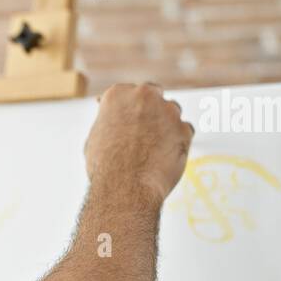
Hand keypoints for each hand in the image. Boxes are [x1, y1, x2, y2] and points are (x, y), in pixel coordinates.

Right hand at [83, 82, 192, 204]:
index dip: (129, 108)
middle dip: (150, 108)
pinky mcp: (185, 129)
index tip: (128, 120)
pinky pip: (184, 132)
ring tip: (153, 150)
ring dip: (166, 125)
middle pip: (153, 95)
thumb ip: (108, 123)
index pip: (127, 92)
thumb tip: (109, 121)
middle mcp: (144, 95)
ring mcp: (168, 111)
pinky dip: (178, 142)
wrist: (125, 188)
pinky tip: (164, 157)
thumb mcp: (95, 138)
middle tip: (144, 130)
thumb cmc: (105, 167)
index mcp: (117, 94)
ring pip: (172, 112)